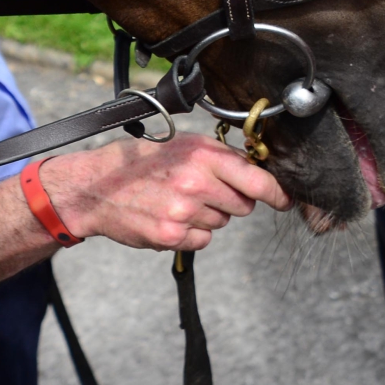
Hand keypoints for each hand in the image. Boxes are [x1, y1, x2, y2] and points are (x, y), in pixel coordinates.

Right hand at [40, 132, 289, 251]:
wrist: (97, 188)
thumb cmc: (144, 161)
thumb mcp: (185, 144)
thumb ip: (221, 156)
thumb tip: (260, 169)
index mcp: (204, 155)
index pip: (256, 180)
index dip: (277, 193)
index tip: (287, 200)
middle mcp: (197, 183)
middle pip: (244, 205)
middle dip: (233, 200)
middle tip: (206, 191)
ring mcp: (183, 212)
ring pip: (222, 223)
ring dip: (210, 216)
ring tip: (180, 200)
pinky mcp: (170, 236)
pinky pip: (203, 240)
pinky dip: (193, 233)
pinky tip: (171, 217)